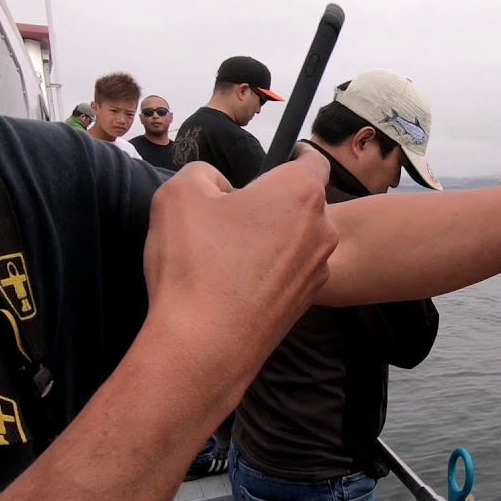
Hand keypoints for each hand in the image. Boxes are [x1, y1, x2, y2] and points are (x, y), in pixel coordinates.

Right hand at [143, 145, 338, 366]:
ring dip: (272, 239)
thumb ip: (203, 173)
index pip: (312, 161)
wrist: (205, 346)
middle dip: (274, 202)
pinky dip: (269, 271)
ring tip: (227, 254)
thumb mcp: (180, 193)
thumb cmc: (196, 264)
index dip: (298, 154)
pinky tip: (234, 284)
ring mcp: (317, 270)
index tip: (289, 154)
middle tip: (234, 214)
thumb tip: (219, 187)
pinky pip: (289, 273)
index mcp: (299, 193)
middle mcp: (320, 229)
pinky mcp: (305, 303)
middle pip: (302, 203)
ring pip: (296, 240)